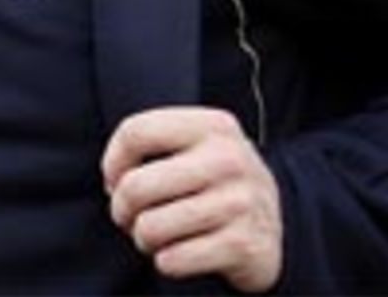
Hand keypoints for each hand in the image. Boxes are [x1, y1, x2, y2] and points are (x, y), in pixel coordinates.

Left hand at [101, 107, 281, 292]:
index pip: (136, 131)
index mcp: (212, 125)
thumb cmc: (216, 179)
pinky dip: (166, 262)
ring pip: (151, 227)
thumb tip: (113, 178)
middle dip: (121, 209)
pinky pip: (174, 260)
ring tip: (154, 235)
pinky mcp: (243, 245)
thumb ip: (156, 142)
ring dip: (143, 239)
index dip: (112, 162)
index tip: (114, 180)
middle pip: (136, 185)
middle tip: (130, 217)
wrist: (276, 222)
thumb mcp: (197, 144)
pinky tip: (177, 253)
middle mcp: (228, 158)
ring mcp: (239, 202)